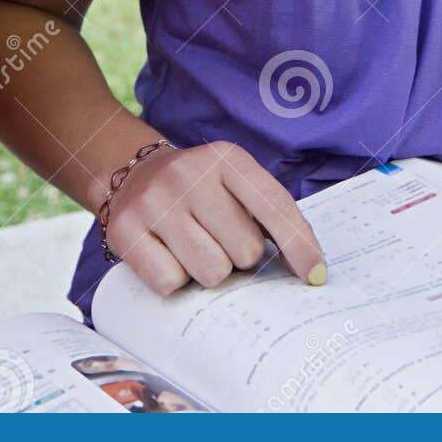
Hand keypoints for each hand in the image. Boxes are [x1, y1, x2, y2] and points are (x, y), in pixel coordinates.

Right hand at [104, 140, 326, 295]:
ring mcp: (155, 202)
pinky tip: (168, 255)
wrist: (131, 173)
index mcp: (226, 158)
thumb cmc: (200, 190)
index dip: (300, 245)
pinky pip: (171, 283)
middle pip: (245, 251)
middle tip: (220, 239)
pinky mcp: (125, 231)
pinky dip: (175, 280)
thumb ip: (270, 215)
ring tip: (194, 246)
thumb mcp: (235, 184)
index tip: (315, 275)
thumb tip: (309, 269)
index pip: (274, 206)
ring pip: (211, 272)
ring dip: (209, 271)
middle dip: (239, 256)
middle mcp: (189, 174)